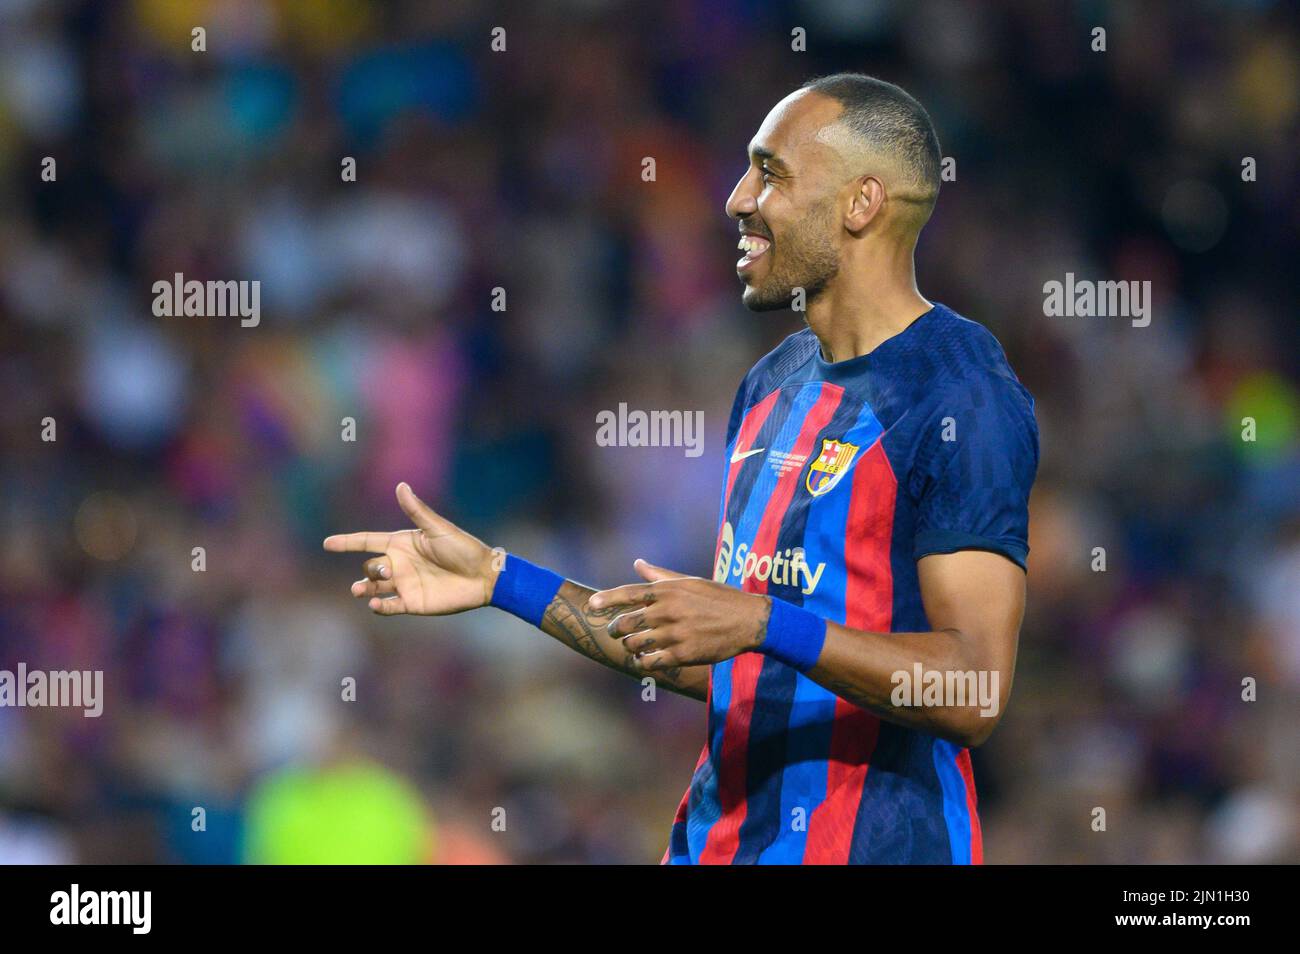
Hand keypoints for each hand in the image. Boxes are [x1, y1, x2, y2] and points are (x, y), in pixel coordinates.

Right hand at [323, 482, 499, 615]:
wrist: (483, 576)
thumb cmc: (464, 548)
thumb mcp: (438, 529)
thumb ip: (417, 511)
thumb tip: (401, 485)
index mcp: (402, 543)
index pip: (367, 541)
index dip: (347, 542)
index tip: (327, 544)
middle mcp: (400, 564)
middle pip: (370, 566)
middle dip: (370, 569)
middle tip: (387, 570)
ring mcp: (405, 584)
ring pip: (373, 587)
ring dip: (363, 588)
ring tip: (359, 590)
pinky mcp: (412, 602)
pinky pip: (389, 606)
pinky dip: (379, 607)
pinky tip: (375, 605)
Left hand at [585, 559, 770, 670]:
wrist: (748, 620)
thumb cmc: (718, 598)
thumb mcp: (690, 582)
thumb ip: (660, 575)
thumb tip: (637, 563)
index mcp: (668, 591)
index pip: (629, 593)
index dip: (606, 599)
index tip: (591, 605)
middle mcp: (667, 611)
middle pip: (626, 622)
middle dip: (617, 629)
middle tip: (618, 632)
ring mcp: (674, 633)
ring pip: (636, 644)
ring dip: (631, 646)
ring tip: (635, 646)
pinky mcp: (683, 654)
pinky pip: (651, 661)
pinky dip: (644, 661)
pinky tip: (647, 659)